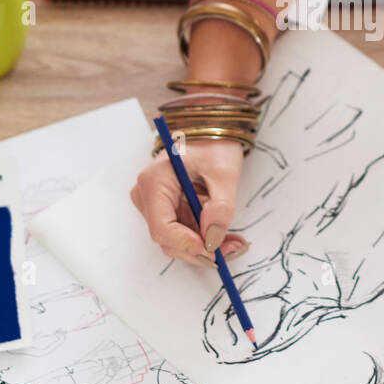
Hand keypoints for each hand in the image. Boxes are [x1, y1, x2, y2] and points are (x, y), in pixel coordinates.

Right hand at [129, 138, 248, 267]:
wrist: (211, 131)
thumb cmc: (214, 144)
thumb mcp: (224, 172)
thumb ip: (220, 207)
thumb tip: (213, 238)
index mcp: (154, 181)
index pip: (162, 227)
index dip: (186, 244)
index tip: (211, 251)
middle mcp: (148, 195)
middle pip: (169, 238)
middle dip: (201, 249)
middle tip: (233, 249)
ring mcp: (156, 203)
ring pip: (178, 239)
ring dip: (206, 245)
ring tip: (236, 243)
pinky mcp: (168, 208)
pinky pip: (184, 231)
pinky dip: (205, 237)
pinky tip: (226, 237)